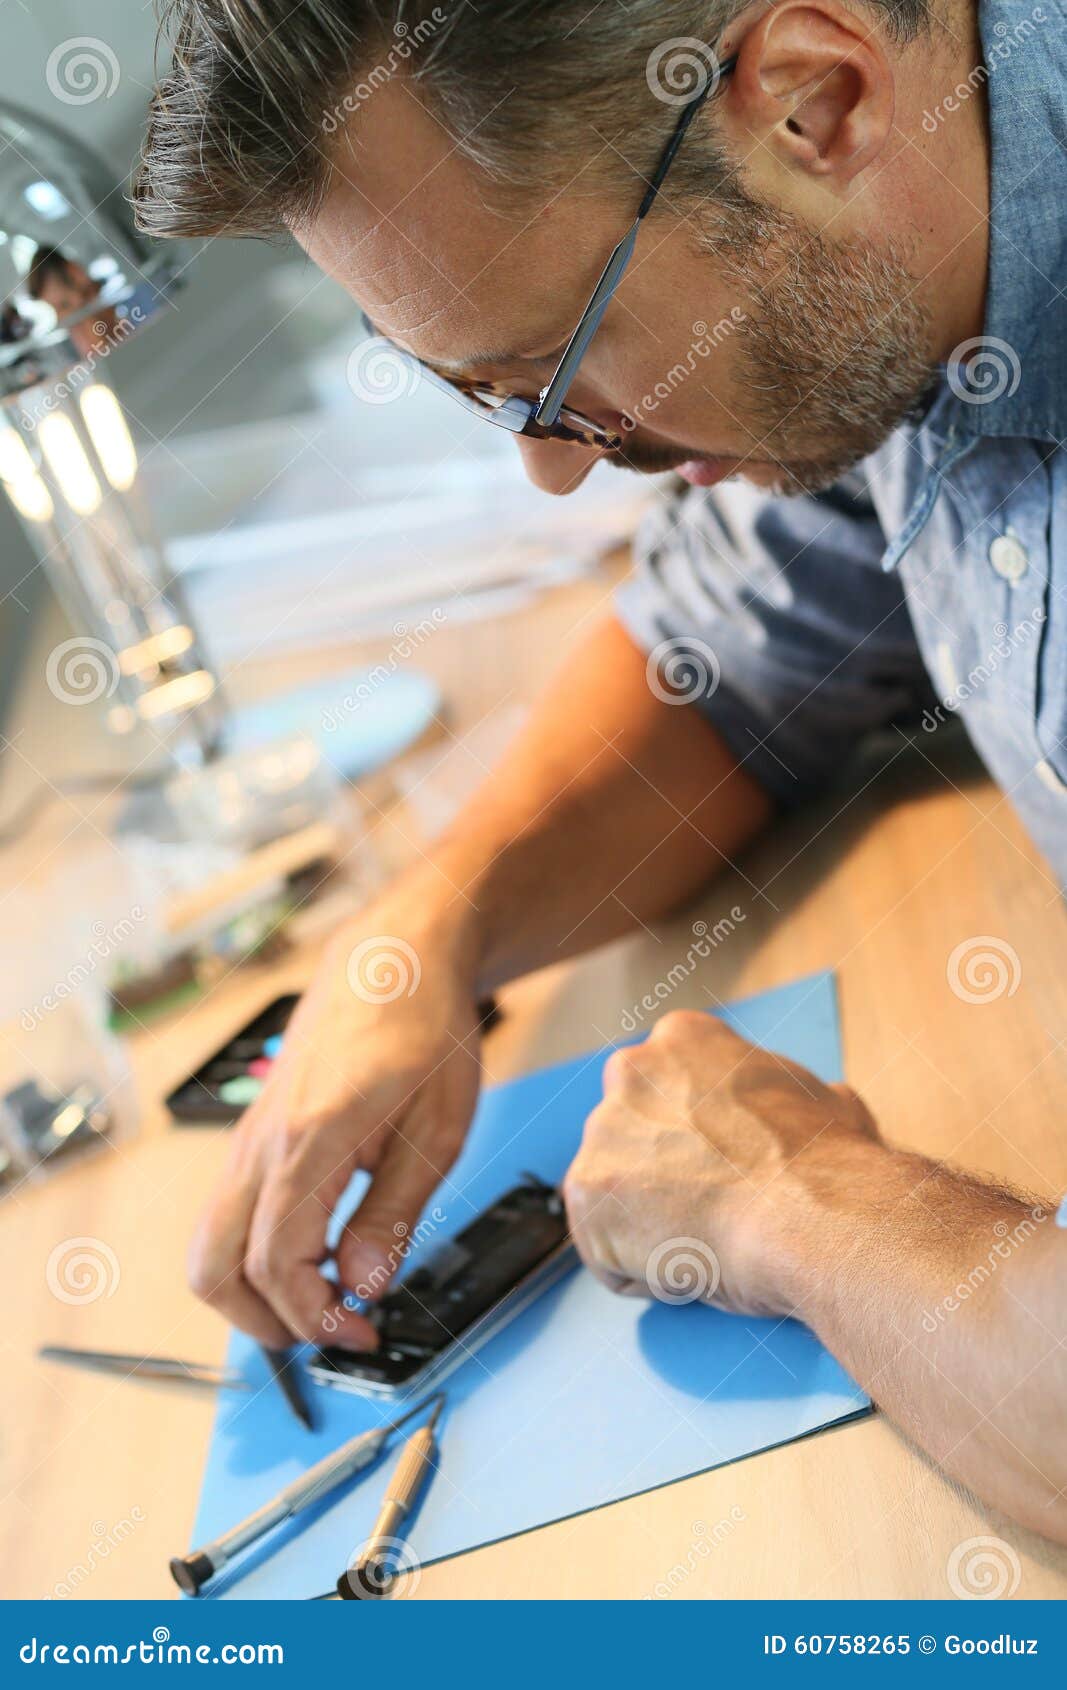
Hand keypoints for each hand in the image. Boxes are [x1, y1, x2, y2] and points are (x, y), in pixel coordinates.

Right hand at [187, 897, 482, 1348]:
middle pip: (214, 1268)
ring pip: (210, 1244)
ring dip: (253, 1293)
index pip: (278, 1261)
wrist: (391, 960)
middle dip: (267, 1322)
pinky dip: (256, 1254)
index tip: (363, 1332)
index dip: (317, 1316)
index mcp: (311, 1139)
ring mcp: (249, 1138)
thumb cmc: (422, 1030)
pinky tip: (318, 1252)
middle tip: (334, 1329)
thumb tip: (366, 1285)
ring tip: (323, 1299)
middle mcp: (262, 1142)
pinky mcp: (254, 1135)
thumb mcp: (438, 1129)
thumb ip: (397, 1212)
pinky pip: (229, 1214)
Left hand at [563, 1011, 881, 1318]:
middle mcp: (630, 1072)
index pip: (670, 1093)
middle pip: (632, 1139)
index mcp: (684, 1040)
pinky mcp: (585, 1195)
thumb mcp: (825, 1100)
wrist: (813, 1217)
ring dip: (651, 1225)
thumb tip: (827, 1104)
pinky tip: (688, 1267)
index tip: (725, 1169)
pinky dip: (642, 1272)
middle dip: (661, 1176)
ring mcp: (602, 1132)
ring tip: (709, 1242)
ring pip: (616, 1196)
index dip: (699, 1142)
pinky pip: (607, 1250)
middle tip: (713, 1210)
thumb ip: (791, 1098)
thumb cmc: (828, 1165)